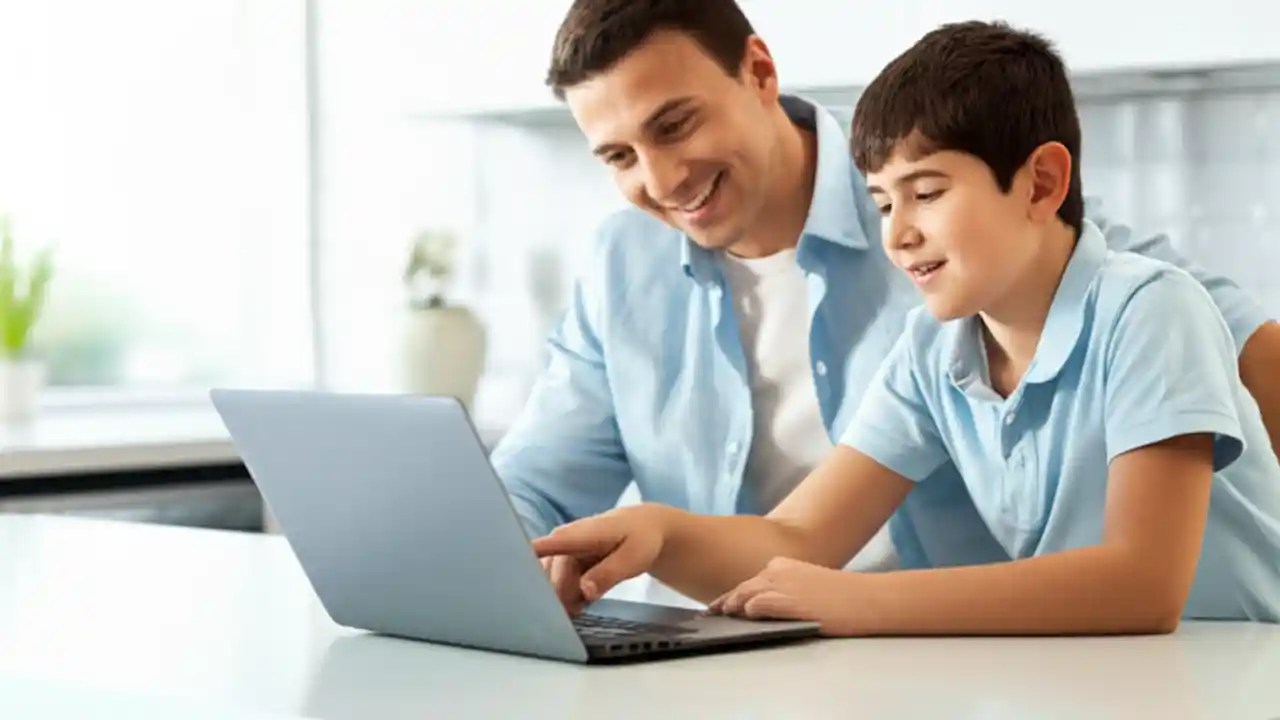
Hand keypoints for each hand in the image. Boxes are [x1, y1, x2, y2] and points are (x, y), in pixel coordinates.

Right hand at [531, 504, 670, 607]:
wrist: (645, 528)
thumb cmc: (641, 539)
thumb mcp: (634, 557)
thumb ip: (609, 573)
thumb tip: (584, 591)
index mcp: (576, 534)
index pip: (544, 546)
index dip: (526, 562)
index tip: (516, 584)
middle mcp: (562, 541)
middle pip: (546, 576)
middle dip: (555, 598)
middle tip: (571, 616)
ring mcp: (562, 552)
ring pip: (549, 583)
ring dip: (561, 600)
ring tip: (580, 610)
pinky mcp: (566, 563)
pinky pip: (557, 585)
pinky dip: (567, 598)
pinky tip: (581, 606)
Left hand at [708, 557, 864, 635]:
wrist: (865, 598)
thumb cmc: (842, 596)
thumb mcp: (808, 584)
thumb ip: (785, 590)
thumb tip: (762, 605)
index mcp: (782, 563)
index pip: (749, 580)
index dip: (732, 594)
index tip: (720, 604)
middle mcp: (776, 569)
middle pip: (741, 587)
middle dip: (725, 601)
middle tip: (710, 613)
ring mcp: (780, 584)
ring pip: (743, 595)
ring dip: (729, 607)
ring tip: (717, 618)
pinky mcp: (785, 600)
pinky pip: (755, 606)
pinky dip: (745, 613)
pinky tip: (739, 620)